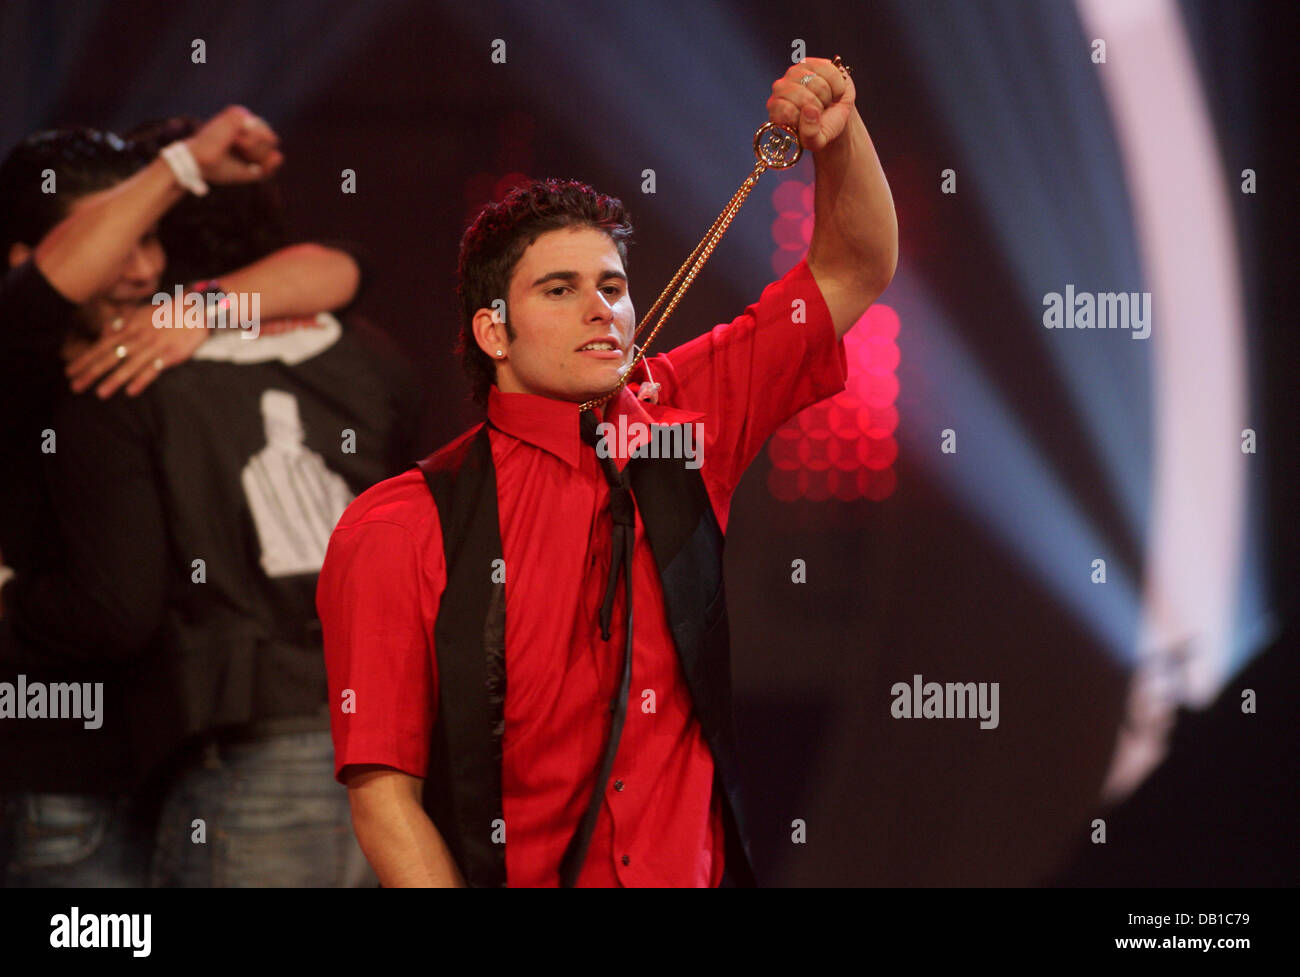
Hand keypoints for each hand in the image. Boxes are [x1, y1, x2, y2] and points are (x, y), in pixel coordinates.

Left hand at [65, 299, 208, 397]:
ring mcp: (154, 347)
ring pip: (130, 365)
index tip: (69, 371)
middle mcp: (138, 338)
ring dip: (114, 380)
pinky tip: (131, 392)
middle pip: (110, 357)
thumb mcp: (141, 314)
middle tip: (75, 386)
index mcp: (129, 328)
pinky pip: (154, 370)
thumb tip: (105, 333)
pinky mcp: (170, 355)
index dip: (85, 359)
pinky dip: (142, 380)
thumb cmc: (167, 313)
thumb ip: (122, 324)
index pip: (101, 346)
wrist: (195, 310)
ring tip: (100, 394)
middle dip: (91, 372)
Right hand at [184, 105, 284, 183]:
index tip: (244, 162)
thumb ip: (267, 168)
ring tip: (234, 146)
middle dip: (259, 154)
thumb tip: (279, 156)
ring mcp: (242, 115)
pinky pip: (260, 132)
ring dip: (255, 150)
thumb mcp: (247, 172)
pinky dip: (250, 143)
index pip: (271, 145)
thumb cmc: (218, 168)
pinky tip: (234, 141)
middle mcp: (245, 121)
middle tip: (239, 154)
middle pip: (272, 140)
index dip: (261, 158)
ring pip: (270, 137)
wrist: (199, 163)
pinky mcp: (238, 113)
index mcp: (247, 133)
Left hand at [766, 57, 855, 152]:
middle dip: (817, 107)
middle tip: (819, 111)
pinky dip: (837, 85)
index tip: (808, 122)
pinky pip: (829, 72)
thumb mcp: (817, 141)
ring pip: (816, 83)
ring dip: (827, 96)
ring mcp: (794, 73)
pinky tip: (832, 90)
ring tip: (825, 101)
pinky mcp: (812, 62)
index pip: (785, 110)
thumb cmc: (823, 128)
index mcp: (777, 111)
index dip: (802, 118)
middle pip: (802, 96)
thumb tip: (809, 110)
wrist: (836, 113)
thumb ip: (810, 134)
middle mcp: (780, 89)